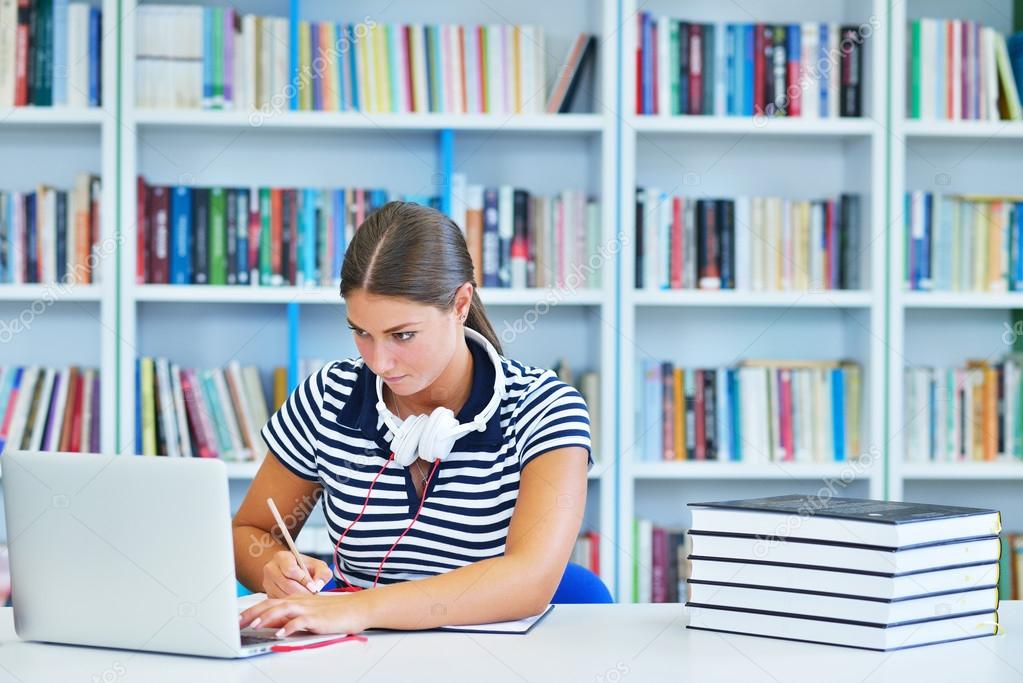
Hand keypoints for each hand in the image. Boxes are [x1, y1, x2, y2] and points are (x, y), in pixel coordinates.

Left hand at [238, 592, 371, 638]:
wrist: (357, 608)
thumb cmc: (334, 611)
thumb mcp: (309, 613)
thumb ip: (291, 617)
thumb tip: (273, 626)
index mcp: (295, 600)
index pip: (268, 603)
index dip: (251, 611)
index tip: (237, 620)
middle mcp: (299, 602)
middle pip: (270, 605)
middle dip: (252, 614)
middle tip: (236, 623)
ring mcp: (308, 609)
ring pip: (282, 610)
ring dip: (266, 618)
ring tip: (254, 626)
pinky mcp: (318, 618)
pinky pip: (301, 621)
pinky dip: (290, 627)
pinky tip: (281, 633)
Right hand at [262, 551, 332, 596]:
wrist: (292, 571)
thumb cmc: (305, 568)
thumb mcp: (317, 565)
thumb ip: (322, 572)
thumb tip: (317, 585)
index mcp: (282, 557)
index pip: (290, 570)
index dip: (304, 580)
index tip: (313, 586)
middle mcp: (271, 569)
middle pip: (287, 585)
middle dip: (303, 592)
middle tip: (313, 596)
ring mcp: (267, 583)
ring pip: (283, 595)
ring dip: (298, 599)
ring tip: (307, 598)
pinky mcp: (268, 594)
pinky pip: (280, 602)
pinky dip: (291, 603)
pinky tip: (300, 601)